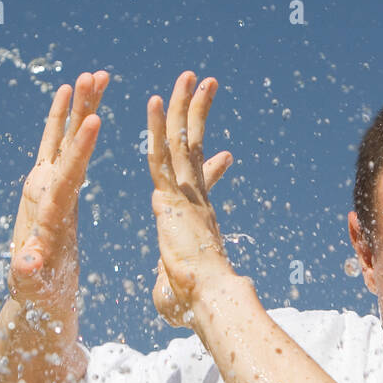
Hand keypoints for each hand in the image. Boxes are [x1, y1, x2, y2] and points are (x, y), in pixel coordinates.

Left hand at [9, 70, 109, 304]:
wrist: (32, 301)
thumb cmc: (39, 299)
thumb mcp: (34, 288)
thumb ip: (29, 275)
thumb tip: (25, 264)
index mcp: (47, 212)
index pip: (65, 174)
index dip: (79, 148)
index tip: (94, 119)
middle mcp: (43, 194)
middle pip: (62, 144)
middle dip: (78, 111)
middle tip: (92, 75)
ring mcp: (45, 190)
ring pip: (63, 140)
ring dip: (79, 108)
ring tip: (94, 75)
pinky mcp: (52, 193)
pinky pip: (63, 152)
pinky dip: (72, 128)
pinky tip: (82, 108)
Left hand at [146, 71, 238, 326]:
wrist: (210, 301)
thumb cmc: (196, 307)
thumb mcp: (173, 293)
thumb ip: (165, 284)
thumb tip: (164, 288)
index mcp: (198, 219)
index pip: (204, 184)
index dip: (214, 167)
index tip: (227, 155)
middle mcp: (196, 201)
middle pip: (195, 149)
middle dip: (199, 116)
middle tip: (205, 87)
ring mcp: (186, 196)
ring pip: (182, 142)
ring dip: (184, 106)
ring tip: (189, 75)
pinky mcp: (172, 199)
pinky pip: (161, 155)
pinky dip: (159, 127)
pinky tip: (156, 100)